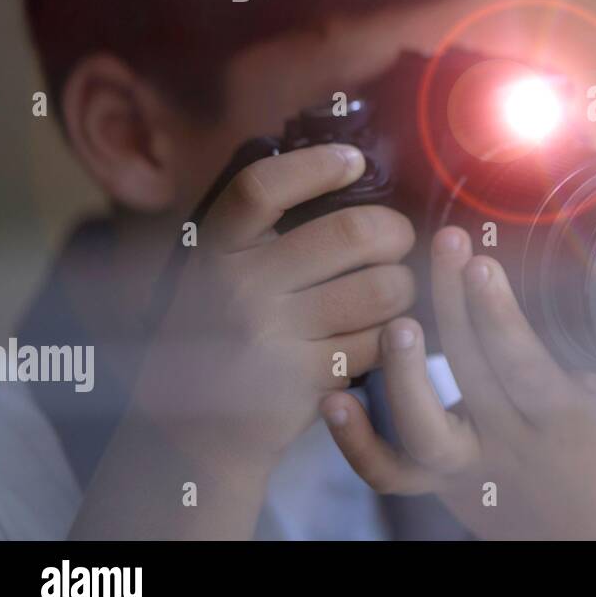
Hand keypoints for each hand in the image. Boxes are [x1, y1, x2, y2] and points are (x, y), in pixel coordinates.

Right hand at [130, 143, 416, 476]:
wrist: (193, 435)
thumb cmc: (225, 335)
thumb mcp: (219, 275)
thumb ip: (264, 233)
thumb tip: (348, 167)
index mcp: (215, 250)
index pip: (260, 187)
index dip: (315, 165)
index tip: (353, 161)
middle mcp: (238, 288)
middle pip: (351, 233)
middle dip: (394, 232)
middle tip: (397, 241)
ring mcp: (270, 338)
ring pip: (382, 288)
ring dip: (403, 286)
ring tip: (391, 290)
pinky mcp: (305, 382)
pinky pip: (381, 341)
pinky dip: (393, 335)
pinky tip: (379, 335)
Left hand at [321, 226, 595, 539]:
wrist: (576, 533)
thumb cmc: (594, 448)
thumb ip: (583, 341)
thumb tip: (563, 263)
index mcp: (563, 417)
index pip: (528, 364)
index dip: (502, 315)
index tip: (482, 262)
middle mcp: (512, 443)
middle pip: (476, 374)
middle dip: (456, 305)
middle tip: (443, 244)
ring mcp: (466, 467)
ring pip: (426, 433)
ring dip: (405, 376)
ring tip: (395, 322)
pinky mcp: (432, 484)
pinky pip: (388, 472)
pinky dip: (356, 440)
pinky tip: (334, 397)